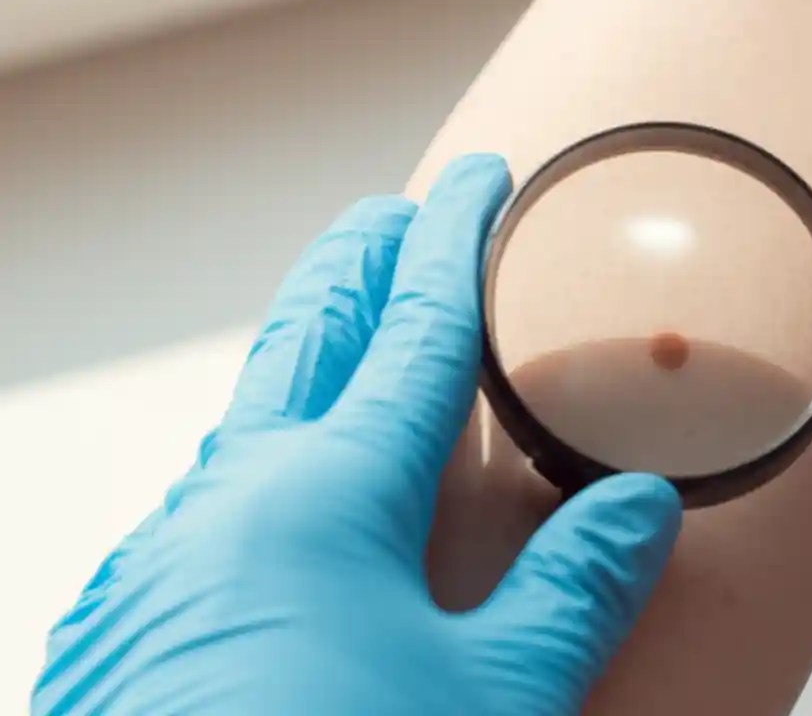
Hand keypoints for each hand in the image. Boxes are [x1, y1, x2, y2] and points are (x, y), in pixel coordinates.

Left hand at [32, 155, 682, 714]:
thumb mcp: (494, 703)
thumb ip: (571, 591)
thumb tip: (637, 509)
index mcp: (325, 497)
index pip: (414, 332)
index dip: (456, 246)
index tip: (475, 184)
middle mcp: (229, 506)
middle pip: (308, 339)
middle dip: (359, 264)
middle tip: (397, 214)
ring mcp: (169, 564)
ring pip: (252, 422)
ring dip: (309, 361)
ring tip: (350, 334)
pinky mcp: (137, 627)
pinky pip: (216, 504)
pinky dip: (271, 462)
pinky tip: (292, 503)